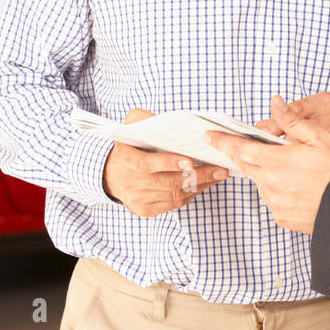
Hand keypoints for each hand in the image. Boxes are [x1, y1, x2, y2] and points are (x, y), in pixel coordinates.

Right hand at [102, 107, 228, 215]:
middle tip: (220, 169)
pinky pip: (173, 204)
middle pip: (168, 183)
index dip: (169, 163)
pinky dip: (190, 194)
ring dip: (199, 186)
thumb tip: (164, 120)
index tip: (190, 161)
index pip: (148, 164)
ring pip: (174, 195)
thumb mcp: (129, 127)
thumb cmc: (127, 147)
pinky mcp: (146, 210)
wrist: (110, 175)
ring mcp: (138, 199)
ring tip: (218, 175)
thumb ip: (143, 119)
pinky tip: (204, 184)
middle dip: (197, 176)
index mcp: (127, 161)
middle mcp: (132, 183)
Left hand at [205, 93, 329, 233]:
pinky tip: (298, 186)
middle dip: (243, 155)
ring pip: (261, 183)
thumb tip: (275, 102)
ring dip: (267, 173)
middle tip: (244, 145)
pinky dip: (279, 191)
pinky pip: (273, 200)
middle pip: (247, 166)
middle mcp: (270, 184)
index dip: (222, 141)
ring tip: (290, 168)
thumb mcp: (319, 137)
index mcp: (276, 161)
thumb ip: (292, 121)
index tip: (209, 135)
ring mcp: (276, 203)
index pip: (239, 148)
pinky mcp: (283, 217)